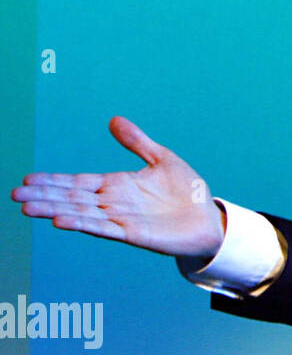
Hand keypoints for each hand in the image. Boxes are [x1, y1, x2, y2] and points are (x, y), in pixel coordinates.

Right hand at [11, 116, 226, 259]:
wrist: (209, 219)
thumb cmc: (187, 192)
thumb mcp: (162, 159)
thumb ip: (137, 142)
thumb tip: (113, 120)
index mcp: (117, 185)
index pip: (78, 182)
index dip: (53, 181)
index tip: (28, 179)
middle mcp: (114, 203)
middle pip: (72, 198)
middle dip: (44, 195)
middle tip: (15, 194)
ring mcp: (122, 219)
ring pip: (81, 213)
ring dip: (54, 210)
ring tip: (27, 208)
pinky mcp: (134, 234)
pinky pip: (104, 228)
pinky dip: (83, 224)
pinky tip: (62, 221)